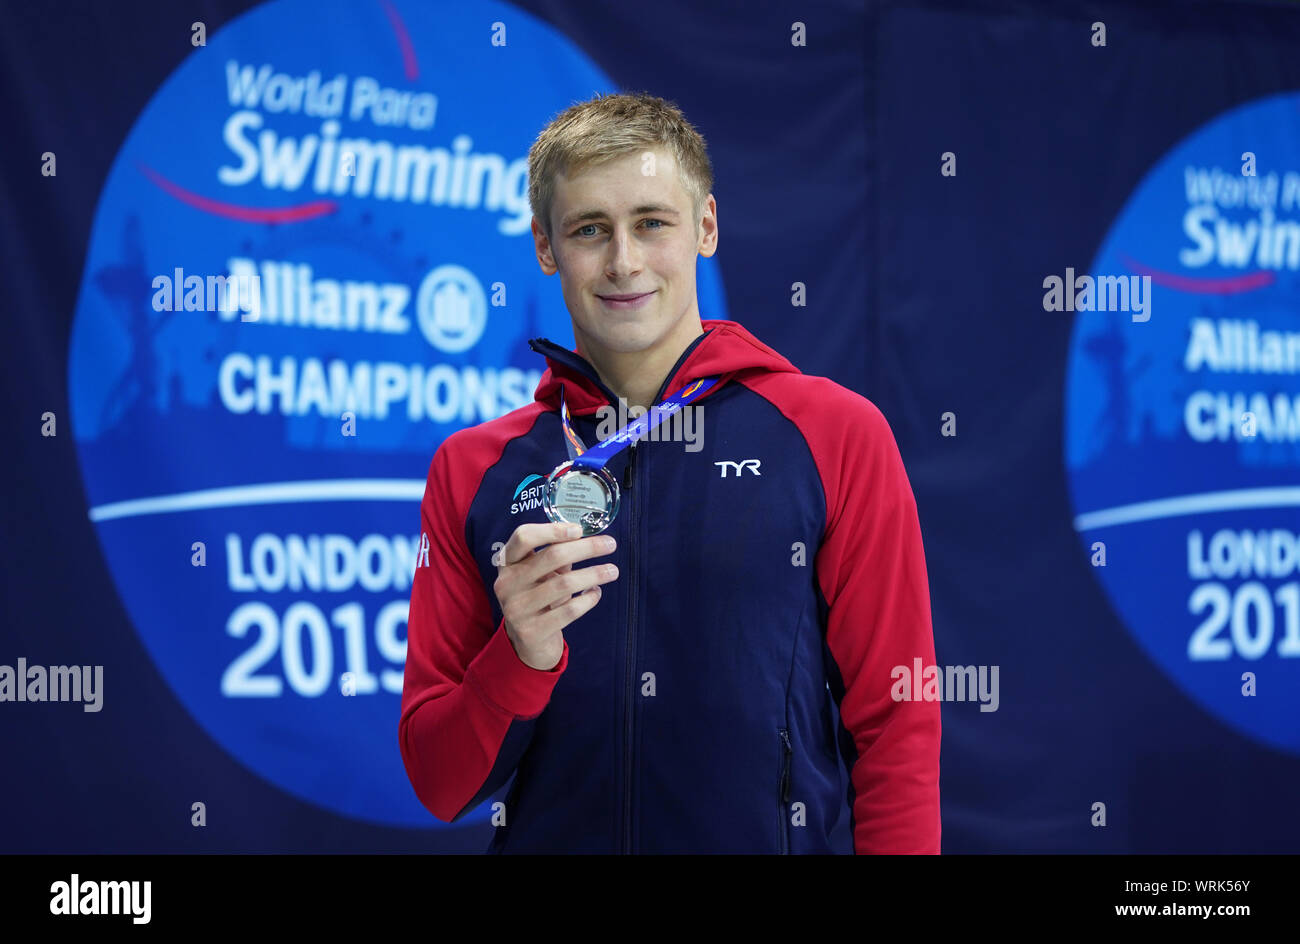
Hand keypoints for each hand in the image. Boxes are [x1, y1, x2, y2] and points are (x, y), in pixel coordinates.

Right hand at [493, 522, 618, 669]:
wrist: (528, 642)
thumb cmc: (538, 598)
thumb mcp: (540, 574)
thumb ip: (556, 556)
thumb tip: (589, 538)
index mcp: (507, 563)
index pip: (523, 536)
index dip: (552, 530)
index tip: (579, 529)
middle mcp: (506, 583)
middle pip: (552, 556)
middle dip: (587, 547)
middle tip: (610, 544)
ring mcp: (517, 609)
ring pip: (564, 583)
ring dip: (594, 573)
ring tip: (612, 570)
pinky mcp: (531, 631)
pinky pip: (569, 610)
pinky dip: (588, 599)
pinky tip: (596, 592)